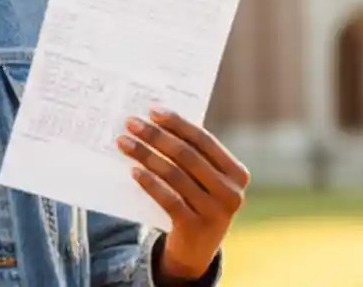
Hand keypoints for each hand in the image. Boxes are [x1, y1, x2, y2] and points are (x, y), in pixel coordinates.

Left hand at [117, 108, 249, 282]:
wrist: (195, 252)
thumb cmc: (196, 202)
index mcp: (237, 173)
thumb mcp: (203, 181)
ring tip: (125, 143)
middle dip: (156, 136)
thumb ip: (191, 156)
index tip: (152, 110)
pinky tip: (133, 170)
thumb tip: (155, 122)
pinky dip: (149, 182)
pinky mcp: (195, 228)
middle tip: (131, 123)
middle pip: (187, 155)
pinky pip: (167, 198)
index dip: (177, 123)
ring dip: (146, 155)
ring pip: (174, 175)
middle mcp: (231, 192)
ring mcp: (215, 212)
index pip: (204, 140)